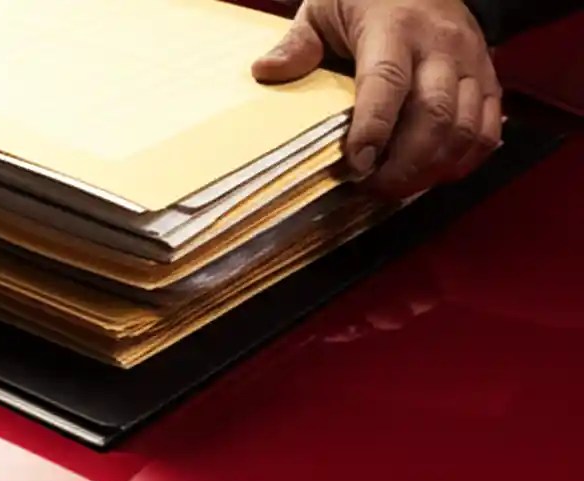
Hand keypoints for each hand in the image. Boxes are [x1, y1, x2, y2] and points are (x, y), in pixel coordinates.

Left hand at [252, 0, 501, 197]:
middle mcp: (441, 45)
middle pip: (435, 115)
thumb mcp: (324, 8)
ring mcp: (472, 62)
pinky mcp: (489, 78)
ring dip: (432, 169)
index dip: (373, 127)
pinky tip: (432, 174)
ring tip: (397, 188)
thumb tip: (265, 71)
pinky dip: (464, 161)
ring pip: (465, 128)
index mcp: (394, 27)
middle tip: (373, 189)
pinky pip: (488, 129)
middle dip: (405, 163)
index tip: (356, 164)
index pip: (387, 82)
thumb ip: (298, 43)